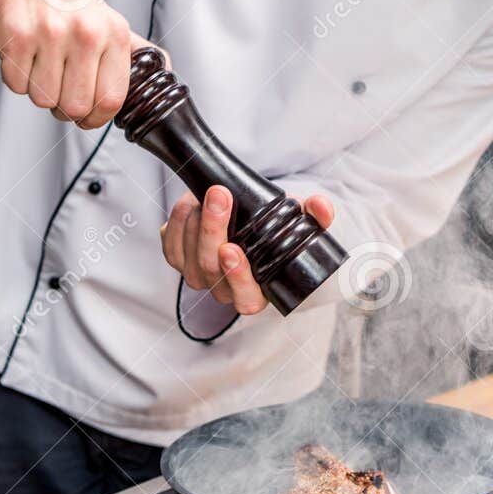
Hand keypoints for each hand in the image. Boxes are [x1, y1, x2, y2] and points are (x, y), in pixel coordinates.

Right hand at [0, 0, 143, 129]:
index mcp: (114, 33)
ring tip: (41, 64)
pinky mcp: (17, 36)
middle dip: (64, 107)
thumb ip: (133, 50)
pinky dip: (16, 77)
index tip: (88, 117)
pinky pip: (15, 85)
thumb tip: (163, 70)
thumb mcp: (109, 19)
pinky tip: (24, 54)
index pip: (112, 99)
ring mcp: (50, 34)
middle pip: (76, 106)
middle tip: (59, 88)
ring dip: (38, 90)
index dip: (97, 118)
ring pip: (43, 99)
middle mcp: (87, 33)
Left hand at [161, 186, 335, 314]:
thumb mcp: (300, 223)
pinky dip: (177, 223)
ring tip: (208, 194)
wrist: (248, 221)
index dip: (237, 277)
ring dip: (194, 223)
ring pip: (189, 259)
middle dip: (212, 231)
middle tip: (220, 197)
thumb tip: (321, 206)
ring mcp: (200, 277)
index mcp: (258, 291)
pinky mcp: (179, 260)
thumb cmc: (275, 231)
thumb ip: (316, 216)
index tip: (232, 249)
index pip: (246, 299)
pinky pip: (171, 248)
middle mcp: (226, 290)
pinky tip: (189, 203)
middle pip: (210, 270)